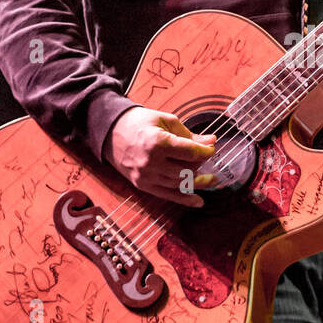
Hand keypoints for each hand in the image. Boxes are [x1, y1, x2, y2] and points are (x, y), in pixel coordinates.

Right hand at [102, 106, 217, 206]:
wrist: (110, 131)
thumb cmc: (139, 122)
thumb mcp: (165, 120)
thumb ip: (189, 133)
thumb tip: (211, 141)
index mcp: (158, 143)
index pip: (191, 153)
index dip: (206, 152)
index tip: (212, 149)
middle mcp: (151, 162)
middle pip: (187, 170)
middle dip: (201, 165)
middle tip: (206, 159)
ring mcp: (146, 176)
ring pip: (180, 184)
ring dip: (198, 182)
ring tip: (211, 179)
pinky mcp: (142, 185)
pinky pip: (168, 196)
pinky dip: (185, 200)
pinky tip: (199, 202)